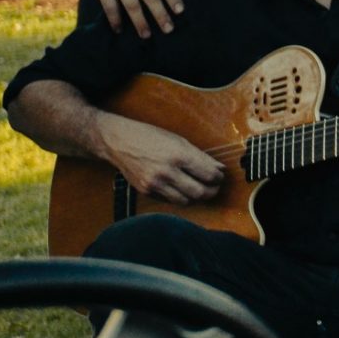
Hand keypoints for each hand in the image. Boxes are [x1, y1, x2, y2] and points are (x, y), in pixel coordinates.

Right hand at [100, 115, 223, 203]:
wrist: (118, 141)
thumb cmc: (149, 137)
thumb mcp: (178, 140)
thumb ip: (200, 156)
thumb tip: (219, 169)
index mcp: (179, 155)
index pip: (209, 175)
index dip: (219, 177)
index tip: (220, 176)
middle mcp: (167, 171)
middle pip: (200, 192)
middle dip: (212, 191)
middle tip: (214, 187)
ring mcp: (155, 183)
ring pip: (186, 200)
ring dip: (196, 197)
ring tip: (199, 188)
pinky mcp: (146, 191)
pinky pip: (169, 200)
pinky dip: (179, 196)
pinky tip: (180, 188)